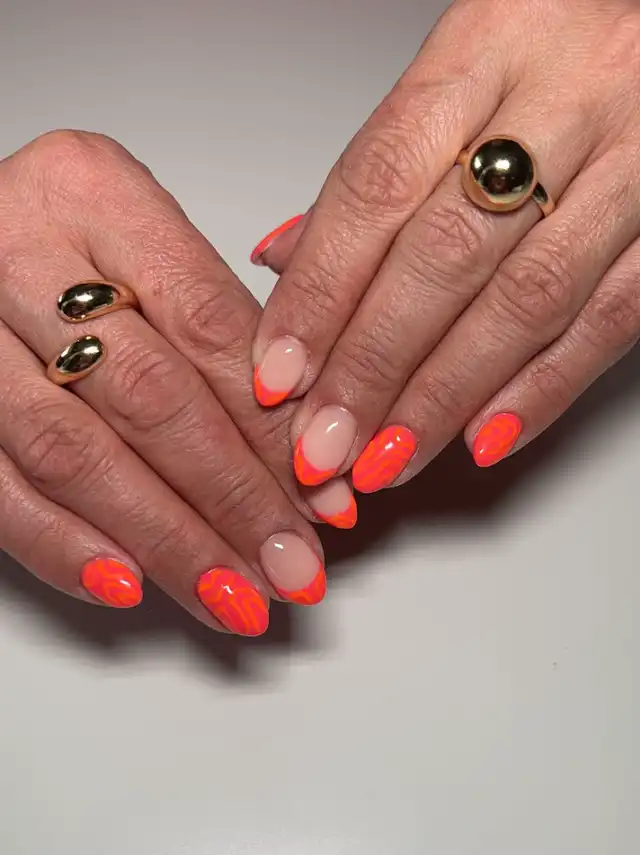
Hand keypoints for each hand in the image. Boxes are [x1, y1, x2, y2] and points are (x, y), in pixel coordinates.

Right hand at [0, 130, 353, 635]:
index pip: (210, 328)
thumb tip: (308, 451)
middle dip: (233, 500)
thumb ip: (220, 325)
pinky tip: (130, 586)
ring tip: (233, 597)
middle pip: (151, 398)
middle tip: (292, 567)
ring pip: (76, 454)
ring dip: (165, 541)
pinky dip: (64, 545)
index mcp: (96, 195)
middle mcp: (22, 253)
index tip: (327, 498)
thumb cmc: (69, 240)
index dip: (274, 427)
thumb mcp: (146, 241)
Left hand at [251, 0, 638, 495]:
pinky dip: (543, 388)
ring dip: (444, 395)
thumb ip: (376, 173)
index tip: (280, 371)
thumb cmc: (555, 48)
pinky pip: (612, 317)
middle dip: (373, 365)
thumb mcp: (457, 78)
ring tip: (387, 458)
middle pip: (444, 255)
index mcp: (488, 43)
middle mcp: (568, 94)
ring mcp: (636, 159)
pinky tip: (482, 437)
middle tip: (324, 441)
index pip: (377, 188)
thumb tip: (284, 261)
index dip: (322, 291)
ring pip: (525, 299)